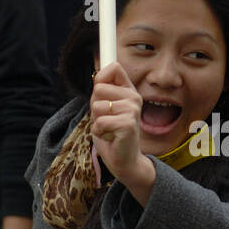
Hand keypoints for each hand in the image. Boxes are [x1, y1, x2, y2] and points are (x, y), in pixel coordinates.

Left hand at [90, 61, 154, 199]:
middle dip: (95, 107)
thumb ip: (101, 92)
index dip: (101, 77)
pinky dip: (99, 132)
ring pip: (97, 106)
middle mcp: (133, 97)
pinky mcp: (128, 124)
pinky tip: (110, 137)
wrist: (124, 160)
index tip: (99, 90)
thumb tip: (96, 76)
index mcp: (128, 91)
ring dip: (97, 121)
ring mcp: (132, 110)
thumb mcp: (103, 109)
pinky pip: (100, 122)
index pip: (114, 67)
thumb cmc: (112, 134)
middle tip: (106, 120)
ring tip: (109, 129)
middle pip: (99, 88)